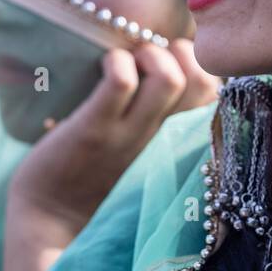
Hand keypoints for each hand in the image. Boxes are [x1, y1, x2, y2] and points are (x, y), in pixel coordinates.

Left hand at [10, 38, 218, 227]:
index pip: (219, 95)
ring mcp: (130, 136)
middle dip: (183, 53)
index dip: (201, 66)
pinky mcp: (94, 131)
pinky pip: (121, 81)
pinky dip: (117, 61)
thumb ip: (163, 117)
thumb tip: (171, 63)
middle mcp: (165, 140)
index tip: (170, 64)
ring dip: (151, 55)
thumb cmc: (98, 175)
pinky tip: (105, 66)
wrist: (52, 218)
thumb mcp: (145, 148)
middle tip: (151, 59)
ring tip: (130, 61)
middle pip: (205, 82)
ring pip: (170, 79)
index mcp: (180, 142)